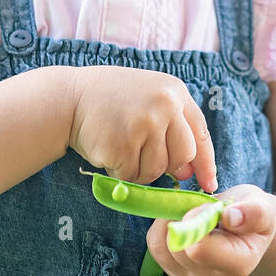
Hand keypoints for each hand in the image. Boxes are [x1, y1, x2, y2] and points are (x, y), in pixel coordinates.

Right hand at [66, 65, 216, 191]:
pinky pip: (131, 175)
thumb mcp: (149, 98)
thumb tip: (188, 171)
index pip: (201, 134)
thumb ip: (172, 126)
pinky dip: (120, 171)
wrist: (67, 98)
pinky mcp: (123, 144)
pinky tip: (108, 150)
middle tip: (145, 159)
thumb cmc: (110, 101)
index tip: (208, 184)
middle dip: (168, 166)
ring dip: (140, 169)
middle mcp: (165, 105)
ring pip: (157, 169)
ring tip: (121, 147)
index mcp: (175, 92)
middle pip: (183, 156)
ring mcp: (145, 124)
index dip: (206, 163)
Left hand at [147, 184, 275, 275]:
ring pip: (162, 248)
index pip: (201, 251)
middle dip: (183, 218)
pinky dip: (161, 228)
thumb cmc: (251, 213)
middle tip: (200, 206)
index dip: (196, 220)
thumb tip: (231, 218)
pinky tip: (181, 221)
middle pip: (178, 248)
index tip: (209, 206)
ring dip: (169, 222)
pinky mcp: (177, 274)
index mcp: (241, 263)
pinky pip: (155, 247)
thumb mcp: (261, 205)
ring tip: (191, 212)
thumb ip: (253, 212)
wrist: (244, 227)